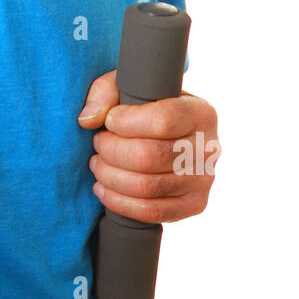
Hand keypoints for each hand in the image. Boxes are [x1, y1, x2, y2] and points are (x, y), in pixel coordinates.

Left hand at [77, 72, 219, 222]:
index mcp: (200, 112)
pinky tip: (103, 188)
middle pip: (150, 157)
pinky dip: (118, 202)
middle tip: (98, 143)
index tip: (109, 120)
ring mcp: (204, 180)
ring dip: (110, 176)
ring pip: (146, 187)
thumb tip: (88, 120)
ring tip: (97, 164)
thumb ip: (105, 92)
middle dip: (111, 151)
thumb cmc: (145, 109)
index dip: (126, 122)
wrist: (170, 137)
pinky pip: (151, 212)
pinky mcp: (194, 205)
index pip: (163, 120)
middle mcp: (209, 148)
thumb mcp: (128, 86)